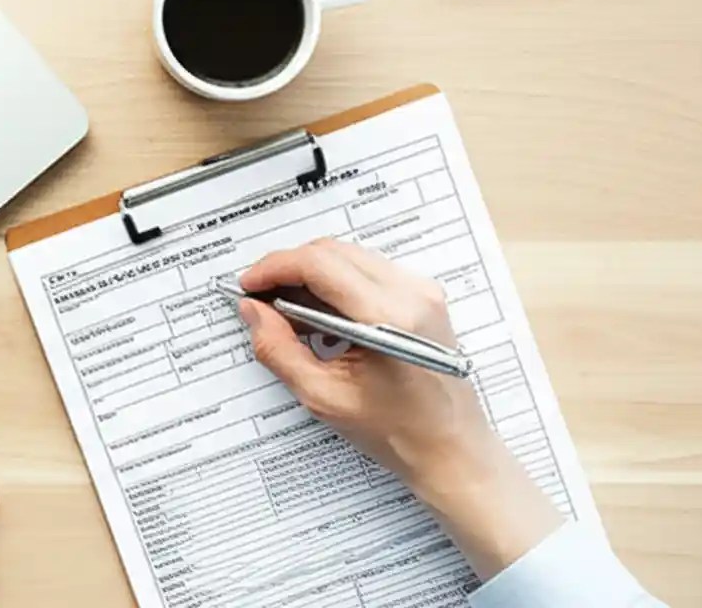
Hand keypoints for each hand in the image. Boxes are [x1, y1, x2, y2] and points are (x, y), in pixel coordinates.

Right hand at [239, 239, 561, 579]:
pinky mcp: (424, 296)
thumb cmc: (397, 432)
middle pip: (332, 252)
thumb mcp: (324, 397)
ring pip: (349, 256)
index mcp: (389, 317)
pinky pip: (368, 271)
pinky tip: (320, 316)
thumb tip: (253, 311)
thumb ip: (279, 350)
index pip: (319, 264)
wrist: (454, 449)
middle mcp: (412, 293)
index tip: (248, 284)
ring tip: (286, 311)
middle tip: (260, 298)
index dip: (274, 268)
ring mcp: (423, 291)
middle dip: (288, 268)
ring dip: (311, 275)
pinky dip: (335, 283)